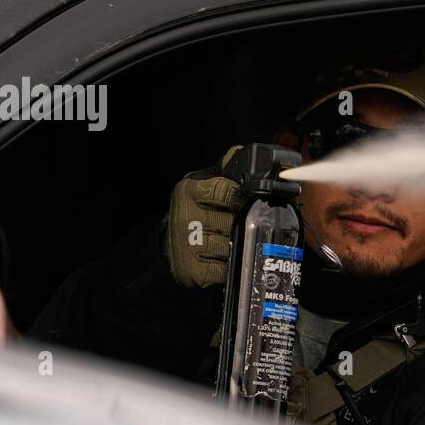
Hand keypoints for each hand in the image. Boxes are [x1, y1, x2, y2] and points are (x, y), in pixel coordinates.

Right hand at [165, 146, 245, 288]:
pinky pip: (227, 269)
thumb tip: (244, 152)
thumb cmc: (197, 213)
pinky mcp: (193, 271)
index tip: (252, 201)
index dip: (244, 197)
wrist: (171, 246)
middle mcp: (184, 217)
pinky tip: (227, 259)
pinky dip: (233, 265)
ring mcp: (187, 246)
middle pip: (234, 221)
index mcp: (189, 191)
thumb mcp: (207, 185)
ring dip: (240, 245)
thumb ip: (227, 171)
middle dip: (246, 224)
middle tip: (248, 224)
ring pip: (232, 246)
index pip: (227, 190)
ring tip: (235, 241)